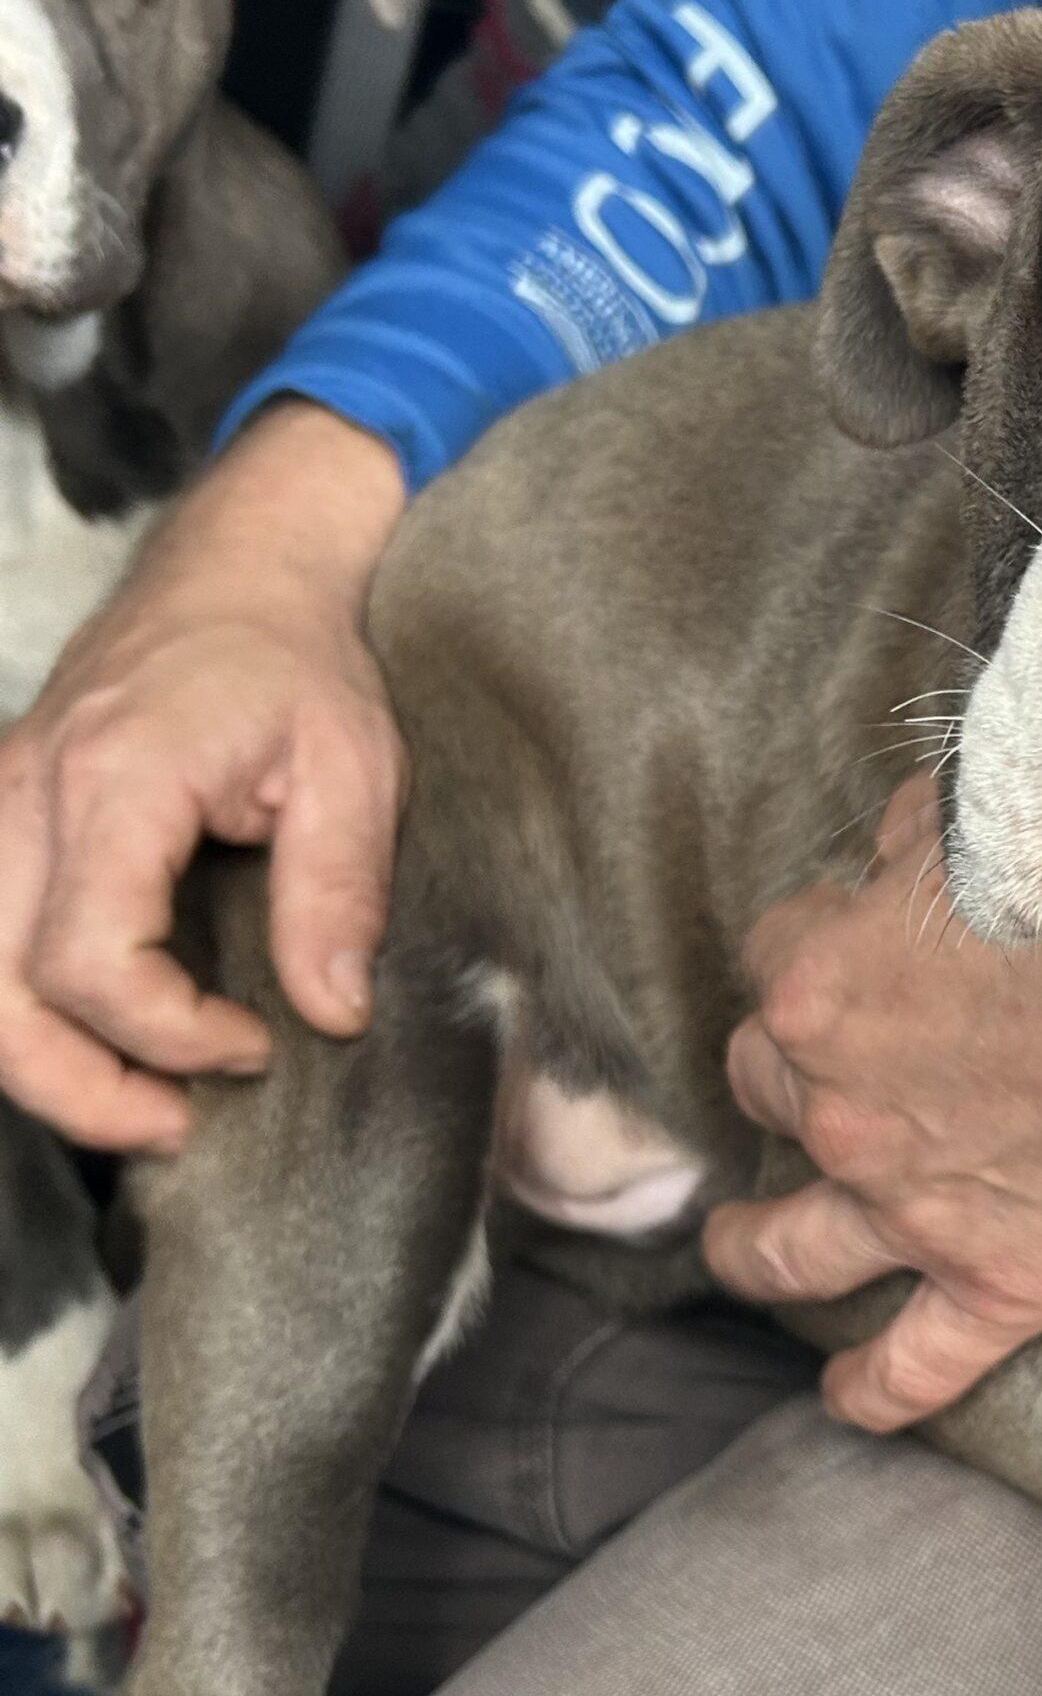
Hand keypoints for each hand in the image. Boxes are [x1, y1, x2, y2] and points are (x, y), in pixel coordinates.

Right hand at [0, 402, 408, 1150]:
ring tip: (137, 1099)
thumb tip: (332, 1011)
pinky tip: (91, 1035)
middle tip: (176, 1122)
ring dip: (36, 1059)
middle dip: (77, 1085)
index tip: (254, 1045)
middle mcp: (25, 795)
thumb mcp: (353, 774)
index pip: (90, 960)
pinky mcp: (0, 815)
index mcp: (114, 784)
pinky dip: (19, 1004)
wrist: (239, 574)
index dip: (167, 1035)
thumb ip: (338, 896)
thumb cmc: (295, 663)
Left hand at [704, 778, 1041, 1430]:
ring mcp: (916, 1211)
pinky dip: (875, 1389)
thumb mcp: (1000, 818)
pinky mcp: (1004, 1283)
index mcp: (827, 988)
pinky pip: (917, 1364)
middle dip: (793, 1070)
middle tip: (841, 1061)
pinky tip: (847, 1397)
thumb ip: (917, 838)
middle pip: (768, 1087)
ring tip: (738, 1246)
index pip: (778, 953)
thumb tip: (889, 859)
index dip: (827, 940)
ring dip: (753, 1245)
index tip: (872, 937)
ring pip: (792, 1247)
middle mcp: (846, 1110)